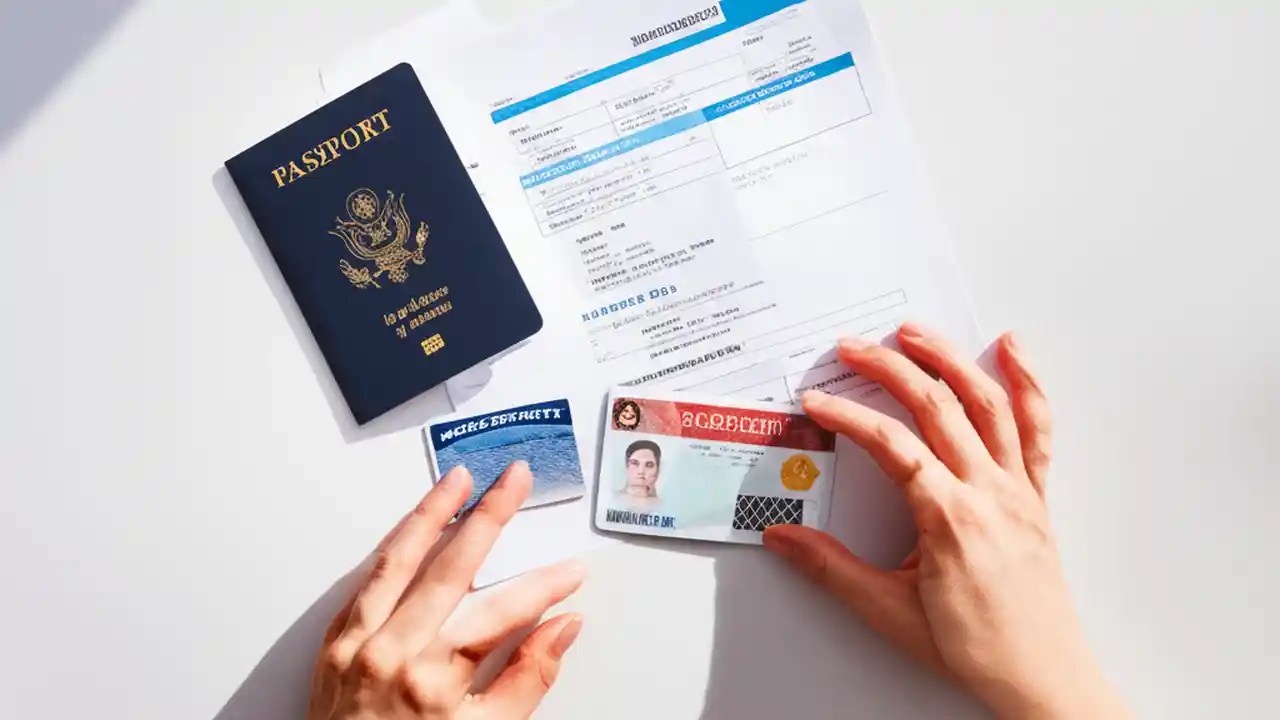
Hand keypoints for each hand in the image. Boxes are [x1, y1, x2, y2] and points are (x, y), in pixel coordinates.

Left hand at [308, 462, 585, 719]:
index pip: (503, 614)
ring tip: (459, 477)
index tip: (571, 571)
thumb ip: (528, 680)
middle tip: (516, 477)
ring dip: (431, 512)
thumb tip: (564, 629)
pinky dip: (390, 547)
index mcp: (432, 681)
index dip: (543, 587)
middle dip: (490, 515)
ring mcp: (356, 644)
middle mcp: (390, 653)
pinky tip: (410, 524)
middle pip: (451, 566)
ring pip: (398, 560)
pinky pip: (365, 580)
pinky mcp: (333, 644)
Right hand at [763, 325, 1125, 718]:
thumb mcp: (887, 612)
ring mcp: (1018, 489)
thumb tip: (783, 538)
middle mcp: (989, 492)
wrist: (1042, 677)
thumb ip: (831, 569)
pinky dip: (1028, 384)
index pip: (892, 446)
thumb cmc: (975, 648)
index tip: (817, 403)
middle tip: (852, 348)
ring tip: (916, 332)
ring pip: (988, 404)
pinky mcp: (1036, 496)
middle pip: (938, 407)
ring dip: (950, 359)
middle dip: (889, 369)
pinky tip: (1014, 351)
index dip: (849, 416)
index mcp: (950, 518)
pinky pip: (1037, 429)